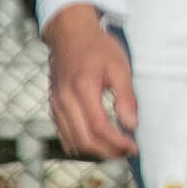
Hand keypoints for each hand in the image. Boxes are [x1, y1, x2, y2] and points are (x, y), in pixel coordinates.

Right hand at [44, 4, 137, 158]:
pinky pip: (64, 133)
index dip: (116, 142)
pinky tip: (98, 143)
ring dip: (95, 151)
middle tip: (127, 152)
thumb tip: (131, 125)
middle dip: (107, 151)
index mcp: (83, 89)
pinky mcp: (53, 106)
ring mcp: (55, 104)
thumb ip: (126, 97)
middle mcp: (64, 100)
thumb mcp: (120, 67)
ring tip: (116, 149)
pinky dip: (80, 143)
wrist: (70, 35)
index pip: (98, 126)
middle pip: (84, 139)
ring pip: (72, 140)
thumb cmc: (99, 48)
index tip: (133, 147)